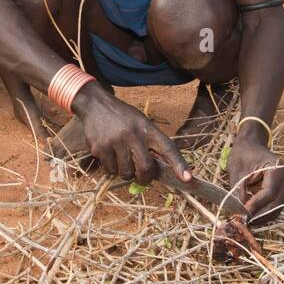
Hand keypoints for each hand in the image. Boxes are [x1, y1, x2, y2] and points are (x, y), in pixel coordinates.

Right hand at [75, 88, 191, 185]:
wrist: (95, 105)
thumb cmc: (123, 117)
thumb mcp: (141, 123)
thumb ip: (150, 143)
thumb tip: (158, 171)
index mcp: (147, 128)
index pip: (168, 148)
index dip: (179, 165)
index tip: (188, 179)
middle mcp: (133, 135)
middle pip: (145, 168)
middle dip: (144, 178)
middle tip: (141, 177)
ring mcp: (115, 142)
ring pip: (125, 173)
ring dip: (124, 172)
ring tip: (121, 158)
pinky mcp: (100, 148)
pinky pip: (109, 170)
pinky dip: (110, 168)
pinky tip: (109, 154)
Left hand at [228, 137, 283, 219]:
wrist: (250, 144)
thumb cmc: (242, 153)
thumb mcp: (237, 171)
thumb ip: (239, 192)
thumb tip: (239, 213)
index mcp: (278, 168)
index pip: (268, 193)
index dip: (256, 206)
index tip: (242, 215)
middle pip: (276, 204)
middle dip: (260, 216)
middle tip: (243, 222)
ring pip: (277, 207)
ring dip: (262, 217)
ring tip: (246, 222)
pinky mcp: (281, 189)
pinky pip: (275, 204)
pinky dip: (264, 212)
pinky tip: (252, 216)